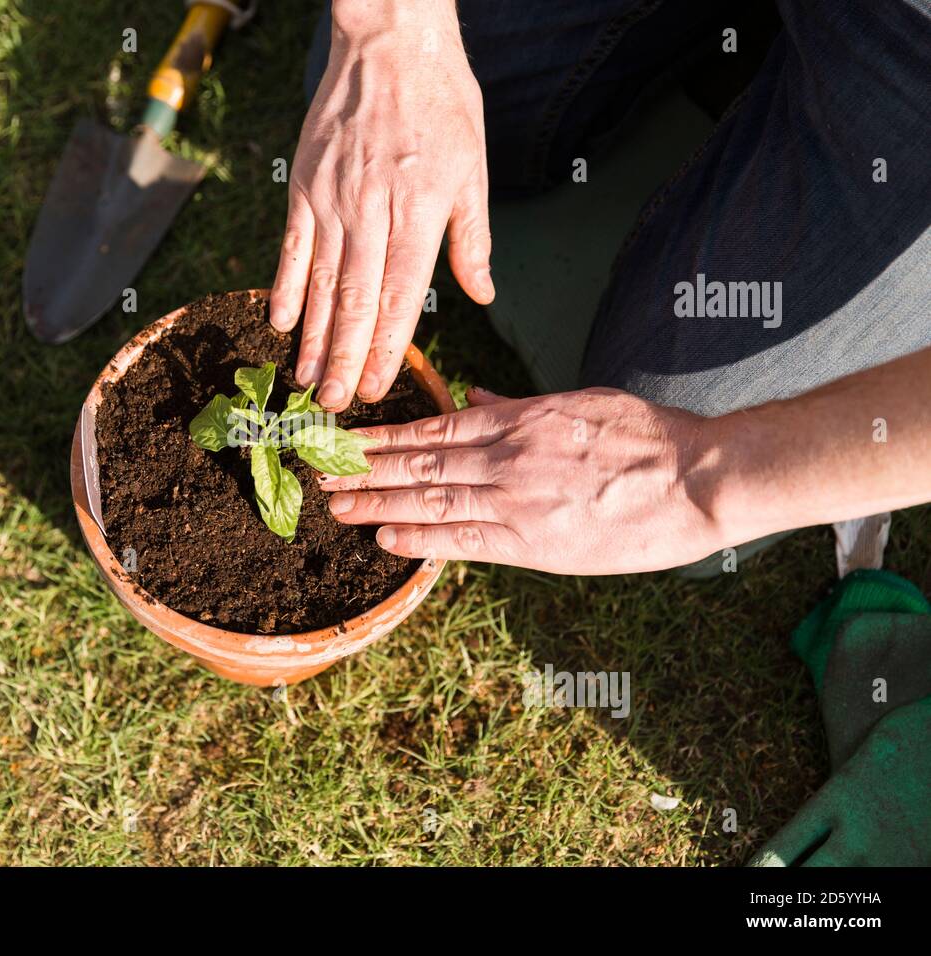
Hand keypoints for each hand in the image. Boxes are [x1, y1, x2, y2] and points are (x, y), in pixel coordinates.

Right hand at [269, 0, 493, 411]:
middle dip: (346, 359)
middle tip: (334, 406)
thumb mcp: (474, 167)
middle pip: (357, 300)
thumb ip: (473, 238)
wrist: (390, 41)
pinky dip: (287, 288)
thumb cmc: (442, 102)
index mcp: (422, 209)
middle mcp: (373, 210)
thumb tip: (482, 294)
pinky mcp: (303, 186)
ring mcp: (333, 198)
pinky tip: (282, 324)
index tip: (378, 389)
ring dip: (314, 338)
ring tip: (307, 382)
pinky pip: (293, 247)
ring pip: (322, 282)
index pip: (403, 295)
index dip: (388, 348)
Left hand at [319, 386, 733, 573]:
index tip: (345, 438)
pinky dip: (421, 536)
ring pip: (429, 497)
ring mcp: (516, 499)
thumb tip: (476, 394)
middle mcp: (505, 456)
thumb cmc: (646, 437)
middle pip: (417, 460)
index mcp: (517, 419)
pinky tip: (385, 536)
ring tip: (334, 505)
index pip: (432, 425)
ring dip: (376, 501)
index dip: (382, 436)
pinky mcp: (533, 541)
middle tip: (318, 472)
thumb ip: (520, 403)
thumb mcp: (579, 401)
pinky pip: (464, 539)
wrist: (698, 479)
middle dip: (363, 467)